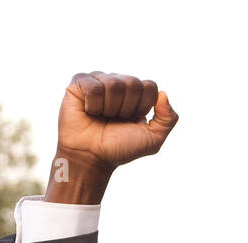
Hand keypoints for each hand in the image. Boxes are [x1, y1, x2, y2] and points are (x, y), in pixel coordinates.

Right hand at [44, 72, 179, 203]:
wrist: (91, 157)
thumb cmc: (120, 148)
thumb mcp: (153, 140)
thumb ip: (168, 119)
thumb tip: (164, 94)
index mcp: (137, 94)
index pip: (150, 86)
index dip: (142, 107)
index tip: (132, 120)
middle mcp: (119, 83)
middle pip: (133, 83)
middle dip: (126, 108)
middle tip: (114, 120)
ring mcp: (99, 80)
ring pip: (114, 84)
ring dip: (109, 108)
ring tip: (101, 117)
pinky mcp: (79, 82)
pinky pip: (93, 87)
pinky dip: (93, 105)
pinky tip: (89, 111)